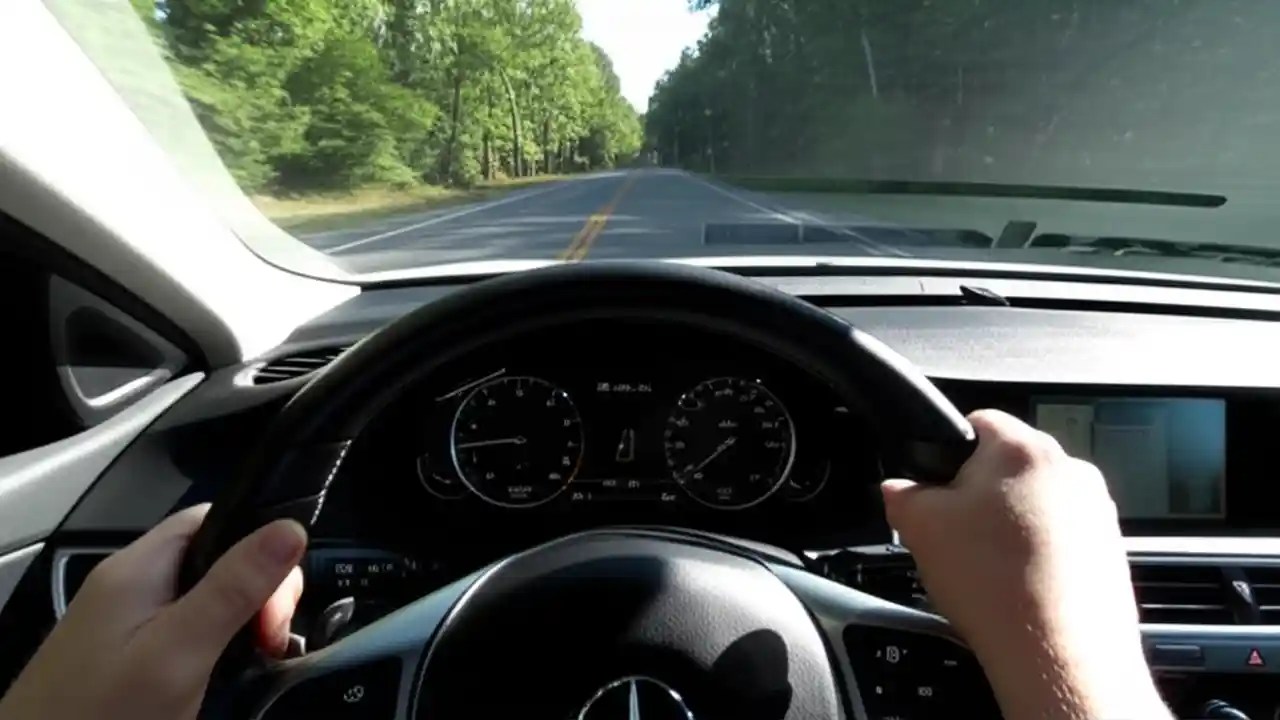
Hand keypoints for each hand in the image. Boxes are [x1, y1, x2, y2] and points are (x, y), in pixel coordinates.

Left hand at [0, 504, 306, 719]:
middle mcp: (132, 586)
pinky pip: (189, 631)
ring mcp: (128, 622)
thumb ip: (233, 589)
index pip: (216, 519)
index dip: (260, 548)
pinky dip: (217, 648)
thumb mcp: (179, 650)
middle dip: (257, 595)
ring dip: (241, 625)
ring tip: (249, 664)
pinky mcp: (130, 654)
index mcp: (139, 568)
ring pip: (208, 599)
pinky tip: (221, 675)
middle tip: (266, 643)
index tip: (278, 601)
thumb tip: (288, 529)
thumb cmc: (97, 716)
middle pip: (218, 559)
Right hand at [881, 410, 1168, 719]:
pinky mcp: (1111, 550)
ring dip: (1012, 527)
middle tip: (956, 536)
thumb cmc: (993, 583)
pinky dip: (1040, 556)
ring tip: (989, 569)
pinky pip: (1064, 540)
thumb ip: (902, 494)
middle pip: (1008, 467)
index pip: (977, 420)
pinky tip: (1019, 587)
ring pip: (1037, 505)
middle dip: (981, 496)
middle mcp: (1070, 469)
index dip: (946, 454)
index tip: (936, 489)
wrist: (1056, 652)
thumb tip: (899, 489)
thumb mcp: (920, 528)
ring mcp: (1098, 511)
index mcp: (1022, 449)